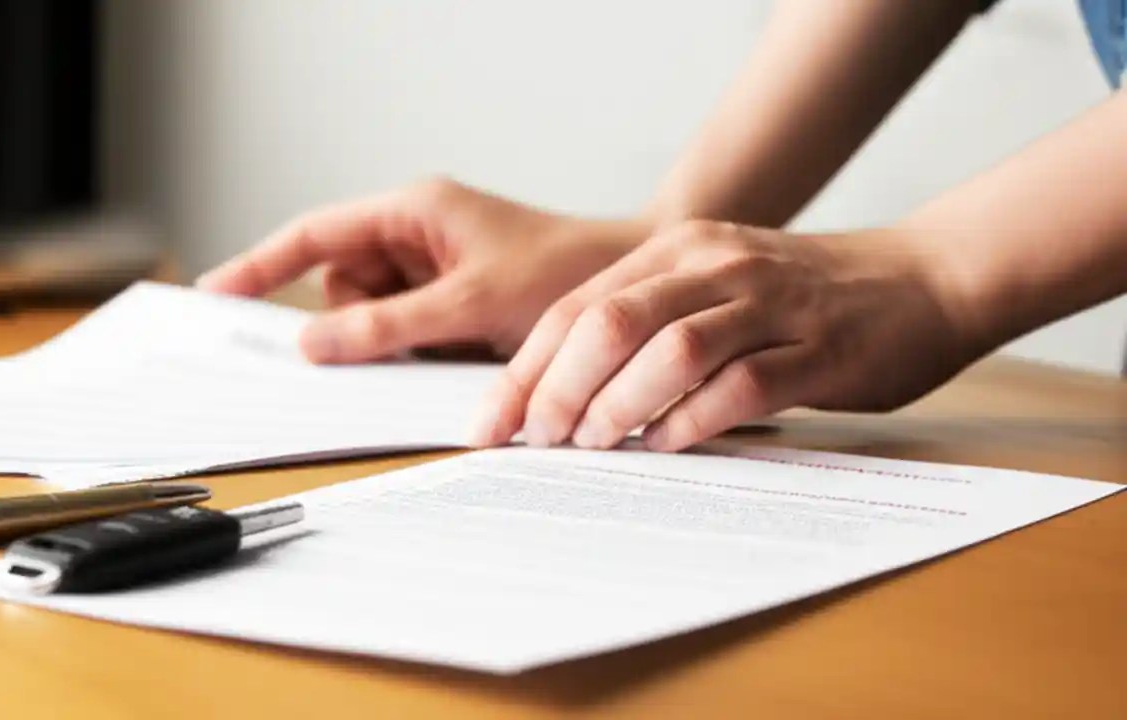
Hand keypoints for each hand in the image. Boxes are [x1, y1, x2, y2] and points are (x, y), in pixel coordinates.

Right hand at [197, 178, 648, 361]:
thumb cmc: (564, 274)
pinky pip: (406, 336)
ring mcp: (433, 274)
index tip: (214, 293)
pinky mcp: (451, 306)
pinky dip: (420, 354)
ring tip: (455, 344)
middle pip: (342, 286)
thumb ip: (385, 326)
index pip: (315, 235)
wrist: (632, 299)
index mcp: (413, 212)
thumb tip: (310, 344)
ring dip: (396, 344)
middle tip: (408, 339)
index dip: (261, 264)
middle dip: (358, 322)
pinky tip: (463, 353)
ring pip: (372, 319)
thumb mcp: (468, 304)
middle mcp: (416, 237)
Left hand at [471, 220, 980, 450]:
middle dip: (559, 389)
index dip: (527, 370)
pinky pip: (741, 386)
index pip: (578, 308)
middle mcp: (715, 266)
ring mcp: (769, 304)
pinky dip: (693, 420)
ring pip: (669, 350)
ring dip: (618, 406)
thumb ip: (649, 326)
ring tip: (594, 446)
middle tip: (540, 441)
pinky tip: (668, 447)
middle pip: (610, 324)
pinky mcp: (818, 349)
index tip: (491, 424)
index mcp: (677, 252)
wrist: (923, 278)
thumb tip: (565, 400)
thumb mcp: (713, 288)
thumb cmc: (803, 299)